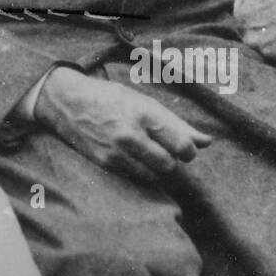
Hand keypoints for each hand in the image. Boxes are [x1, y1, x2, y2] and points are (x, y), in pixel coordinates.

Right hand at [34, 66, 211, 183]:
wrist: (68, 103)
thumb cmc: (110, 98)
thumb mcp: (144, 102)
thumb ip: (176, 124)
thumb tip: (207, 142)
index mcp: (145, 114)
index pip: (182, 145)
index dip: (188, 150)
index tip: (184, 147)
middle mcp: (132, 134)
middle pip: (170, 165)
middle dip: (173, 161)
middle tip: (165, 151)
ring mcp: (118, 152)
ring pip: (154, 175)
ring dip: (157, 169)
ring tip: (148, 154)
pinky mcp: (107, 164)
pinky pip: (137, 177)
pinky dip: (141, 172)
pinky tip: (134, 159)